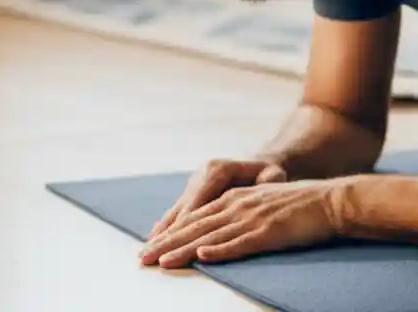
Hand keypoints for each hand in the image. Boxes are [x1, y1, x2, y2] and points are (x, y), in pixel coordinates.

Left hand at [139, 178, 344, 267]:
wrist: (332, 200)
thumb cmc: (301, 206)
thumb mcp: (264, 203)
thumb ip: (240, 213)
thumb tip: (217, 232)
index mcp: (237, 197)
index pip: (196, 217)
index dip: (171, 232)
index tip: (150, 246)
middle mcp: (241, 205)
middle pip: (197, 226)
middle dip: (167, 242)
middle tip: (143, 258)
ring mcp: (255, 217)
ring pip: (212, 235)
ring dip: (185, 250)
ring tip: (163, 262)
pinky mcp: (271, 231)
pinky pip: (242, 242)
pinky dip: (221, 250)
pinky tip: (204, 257)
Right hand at [147, 158, 287, 242]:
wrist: (261, 161)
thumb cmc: (268, 172)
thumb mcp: (273, 175)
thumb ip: (268, 183)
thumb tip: (264, 189)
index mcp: (218, 169)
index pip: (198, 202)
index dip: (184, 225)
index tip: (172, 244)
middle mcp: (202, 175)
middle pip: (182, 210)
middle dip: (166, 236)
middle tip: (149, 256)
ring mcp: (194, 183)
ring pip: (175, 212)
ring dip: (160, 235)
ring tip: (144, 253)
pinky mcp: (192, 191)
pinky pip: (176, 212)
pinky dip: (164, 228)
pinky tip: (153, 241)